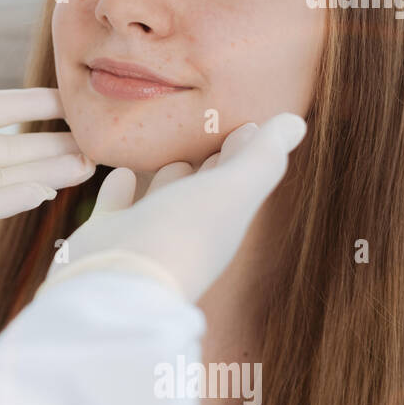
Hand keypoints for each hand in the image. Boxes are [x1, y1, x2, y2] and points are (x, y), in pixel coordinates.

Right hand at [45, 115, 307, 300]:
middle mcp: (186, 229)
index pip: (240, 179)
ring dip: (169, 175)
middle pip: (204, 188)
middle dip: (211, 162)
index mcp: (222, 221)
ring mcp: (146, 234)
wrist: (116, 283)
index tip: (250, 124)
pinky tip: (123, 173)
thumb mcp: (231, 191)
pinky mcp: (106, 237)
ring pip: (162, 196)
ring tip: (171, 153)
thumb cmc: (180, 234)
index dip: (246, 151)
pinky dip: (122, 188)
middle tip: (212, 132)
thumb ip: (262, 157)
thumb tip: (296, 121)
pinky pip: (117, 207)